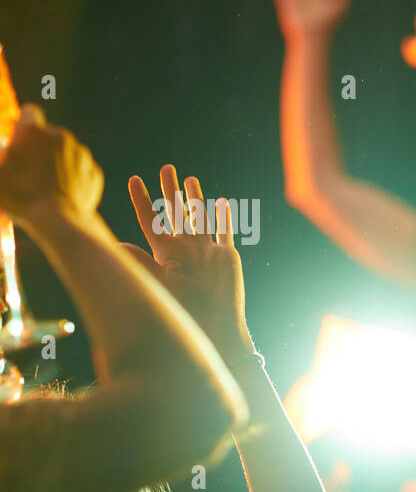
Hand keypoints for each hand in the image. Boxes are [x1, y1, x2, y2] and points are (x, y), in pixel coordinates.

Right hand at [0, 105, 102, 223]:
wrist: (58, 221)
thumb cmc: (20, 197)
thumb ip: (2, 158)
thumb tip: (7, 154)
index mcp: (34, 131)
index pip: (30, 113)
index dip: (24, 125)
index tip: (20, 140)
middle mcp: (61, 136)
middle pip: (49, 134)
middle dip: (40, 147)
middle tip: (29, 170)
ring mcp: (81, 154)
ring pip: (66, 152)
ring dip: (56, 162)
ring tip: (46, 185)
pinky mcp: (94, 172)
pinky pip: (80, 169)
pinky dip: (72, 177)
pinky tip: (62, 193)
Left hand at [126, 166, 253, 362]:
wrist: (210, 323)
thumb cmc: (181, 308)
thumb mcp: (155, 282)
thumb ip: (138, 261)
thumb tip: (114, 244)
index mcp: (165, 253)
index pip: (150, 219)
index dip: (142, 199)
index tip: (134, 180)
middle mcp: (185, 248)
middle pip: (176, 211)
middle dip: (170, 189)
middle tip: (166, 168)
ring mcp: (206, 250)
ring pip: (200, 216)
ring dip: (195, 197)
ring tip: (190, 179)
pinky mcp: (225, 255)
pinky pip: (224, 231)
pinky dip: (224, 217)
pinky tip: (222, 202)